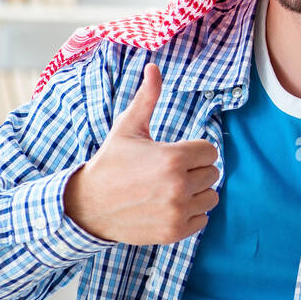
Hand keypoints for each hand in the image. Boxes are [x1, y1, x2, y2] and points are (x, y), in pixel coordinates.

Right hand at [63, 62, 219, 243]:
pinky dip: (191, 214)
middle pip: (212, 174)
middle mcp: (179, 186)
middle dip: (195, 171)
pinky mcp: (175, 232)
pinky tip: (169, 207)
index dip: (195, 151)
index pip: (210, 151)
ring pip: (211, 197)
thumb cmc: (110, 163)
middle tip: (169, 173)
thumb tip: (154, 67)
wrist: (88, 206)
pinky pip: (203, 219)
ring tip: (171, 189)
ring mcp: (178, 211)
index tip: (175, 155)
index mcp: (172, 158)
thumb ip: (147, 98)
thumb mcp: (127, 128)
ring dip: (196, 193)